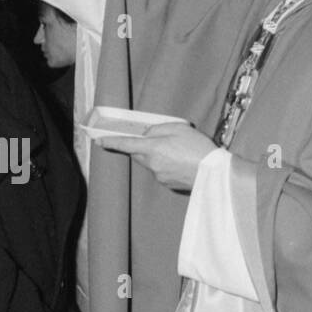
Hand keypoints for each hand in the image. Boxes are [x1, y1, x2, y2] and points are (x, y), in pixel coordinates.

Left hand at [96, 122, 215, 190]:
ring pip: (150, 163)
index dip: (110, 142)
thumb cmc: (198, 147)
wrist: (213, 172)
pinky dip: (166, 165)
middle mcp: (152, 164)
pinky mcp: (166, 184)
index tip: (98, 141)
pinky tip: (182, 162)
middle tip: (159, 140)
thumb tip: (147, 134)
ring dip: (157, 156)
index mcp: (153, 148)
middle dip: (142, 147)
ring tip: (178, 151)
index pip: (125, 144)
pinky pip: (160, 171)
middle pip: (138, 154)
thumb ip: (158, 129)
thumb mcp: (178, 128)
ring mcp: (158, 175)